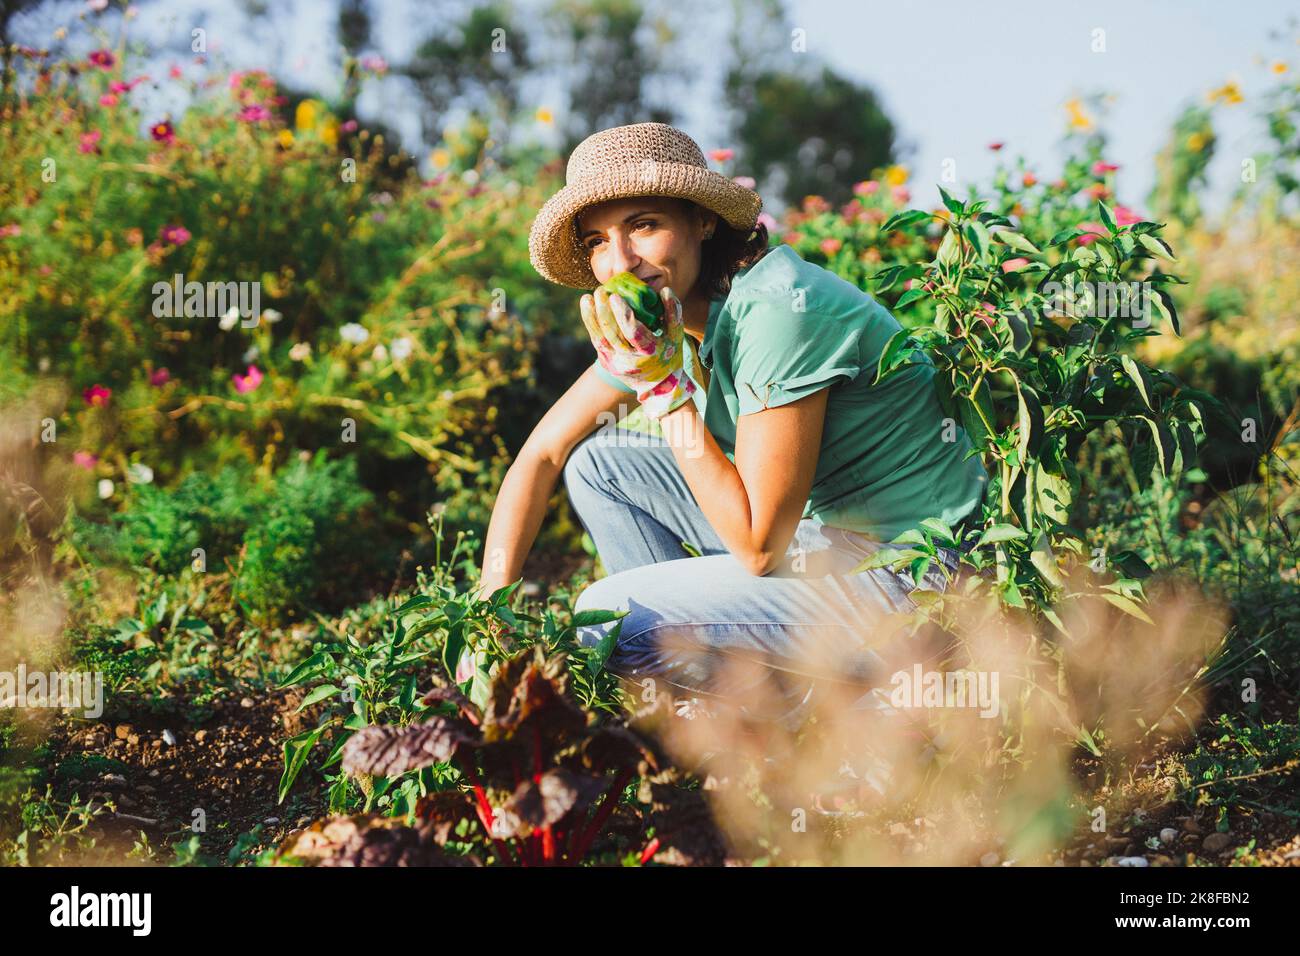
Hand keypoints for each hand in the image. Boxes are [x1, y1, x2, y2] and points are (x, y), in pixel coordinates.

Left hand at [580, 285, 695, 419]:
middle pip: (613, 335)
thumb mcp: (676, 336)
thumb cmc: (668, 353)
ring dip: (592, 317)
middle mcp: (631, 360)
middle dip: (604, 312)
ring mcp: (617, 363)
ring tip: (588, 297)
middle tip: (601, 291)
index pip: (634, 333)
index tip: (616, 296)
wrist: (657, 385)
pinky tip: (587, 307)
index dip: (624, 315)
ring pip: (600, 339)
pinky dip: (591, 323)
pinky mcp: (607, 362)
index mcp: (650, 352)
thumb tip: (665, 290)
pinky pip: (597, 341)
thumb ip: (673, 313)